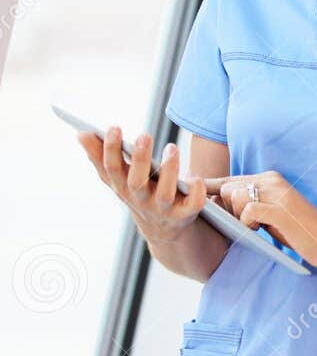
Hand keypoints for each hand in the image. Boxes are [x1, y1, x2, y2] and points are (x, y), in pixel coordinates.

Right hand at [77, 125, 206, 243]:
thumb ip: (99, 156)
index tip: (113, 127)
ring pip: (164, 193)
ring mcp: (163, 209)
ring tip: (171, 147)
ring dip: (169, 170)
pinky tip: (195, 176)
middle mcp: (140, 199)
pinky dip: (195, 191)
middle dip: (140, 159)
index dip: (110, 150)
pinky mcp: (185, 215)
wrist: (163, 228)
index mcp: (122, 187)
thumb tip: (81, 133)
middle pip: (136, 181)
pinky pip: (193, 204)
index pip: (111, 169)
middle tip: (144, 135)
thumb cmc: (139, 191)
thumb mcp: (119, 177)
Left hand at [206, 170, 316, 269]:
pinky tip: (261, 230)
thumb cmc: (298, 231)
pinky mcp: (280, 208)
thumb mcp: (269, 214)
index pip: (229, 179)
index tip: (194, 196)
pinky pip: (247, 211)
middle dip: (227, 208)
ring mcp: (277, 192)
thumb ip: (248, 205)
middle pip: (227, 187)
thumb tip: (213, 202)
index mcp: (270, 179)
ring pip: (235, 196)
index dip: (209, 189)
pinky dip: (248, 223)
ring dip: (238, 216)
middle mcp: (272, 180)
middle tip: (243, 224)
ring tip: (255, 227)